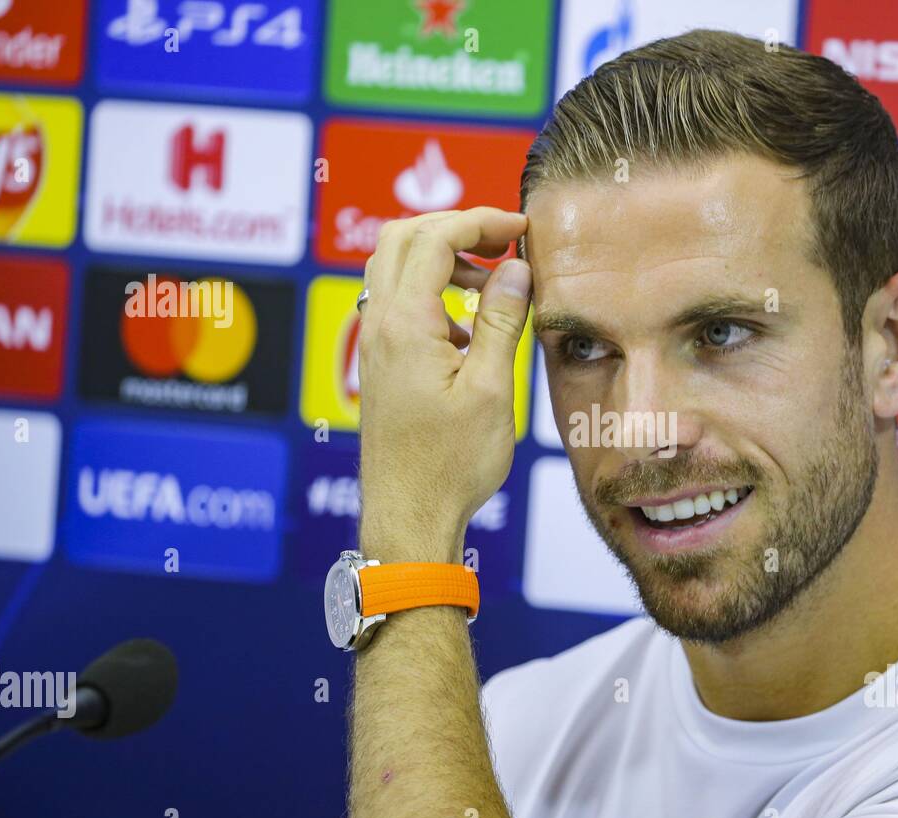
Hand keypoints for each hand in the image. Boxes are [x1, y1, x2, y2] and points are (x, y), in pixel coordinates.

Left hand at [356, 207, 531, 562]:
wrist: (410, 514)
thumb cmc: (450, 463)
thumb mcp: (492, 390)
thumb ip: (503, 322)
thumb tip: (516, 270)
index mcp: (405, 324)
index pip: (436, 239)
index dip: (481, 222)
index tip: (521, 230)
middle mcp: (380, 326)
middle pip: (404, 237)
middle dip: (457, 227)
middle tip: (504, 241)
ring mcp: (375, 345)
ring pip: (396, 267)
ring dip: (443, 259)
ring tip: (491, 283)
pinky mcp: (382, 365)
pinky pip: (399, 303)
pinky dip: (434, 293)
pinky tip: (471, 331)